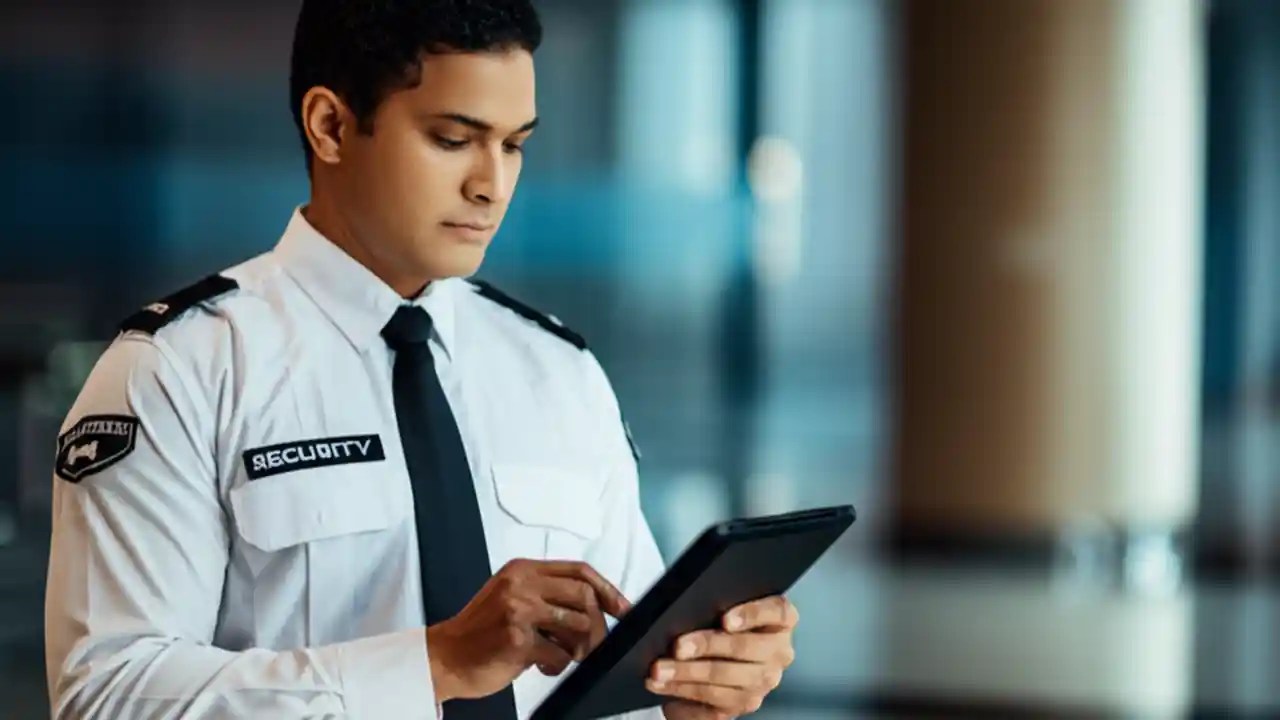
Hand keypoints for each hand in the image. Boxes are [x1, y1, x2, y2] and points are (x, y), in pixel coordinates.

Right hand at [425, 558, 631, 701]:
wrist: (443, 657)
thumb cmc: (480, 633)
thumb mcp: (510, 597)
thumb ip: (546, 594)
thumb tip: (597, 608)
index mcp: (522, 569)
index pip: (579, 570)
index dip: (608, 590)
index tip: (623, 609)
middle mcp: (520, 583)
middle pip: (585, 595)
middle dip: (598, 625)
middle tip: (593, 645)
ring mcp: (518, 609)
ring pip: (578, 624)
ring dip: (579, 648)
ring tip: (564, 656)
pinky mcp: (517, 639)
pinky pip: (559, 655)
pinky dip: (557, 666)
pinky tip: (540, 665)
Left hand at [649, 596, 798, 718]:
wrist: (712, 661)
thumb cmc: (713, 621)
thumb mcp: (716, 606)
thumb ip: (710, 600)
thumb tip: (680, 602)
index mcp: (780, 620)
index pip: (778, 611)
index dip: (752, 614)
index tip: (725, 618)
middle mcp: (779, 652)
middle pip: (747, 648)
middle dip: (707, 646)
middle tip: (676, 645)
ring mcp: (764, 682)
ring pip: (726, 678)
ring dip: (687, 674)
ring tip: (658, 668)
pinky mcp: (744, 705)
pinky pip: (712, 701)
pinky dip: (682, 691)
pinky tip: (661, 684)